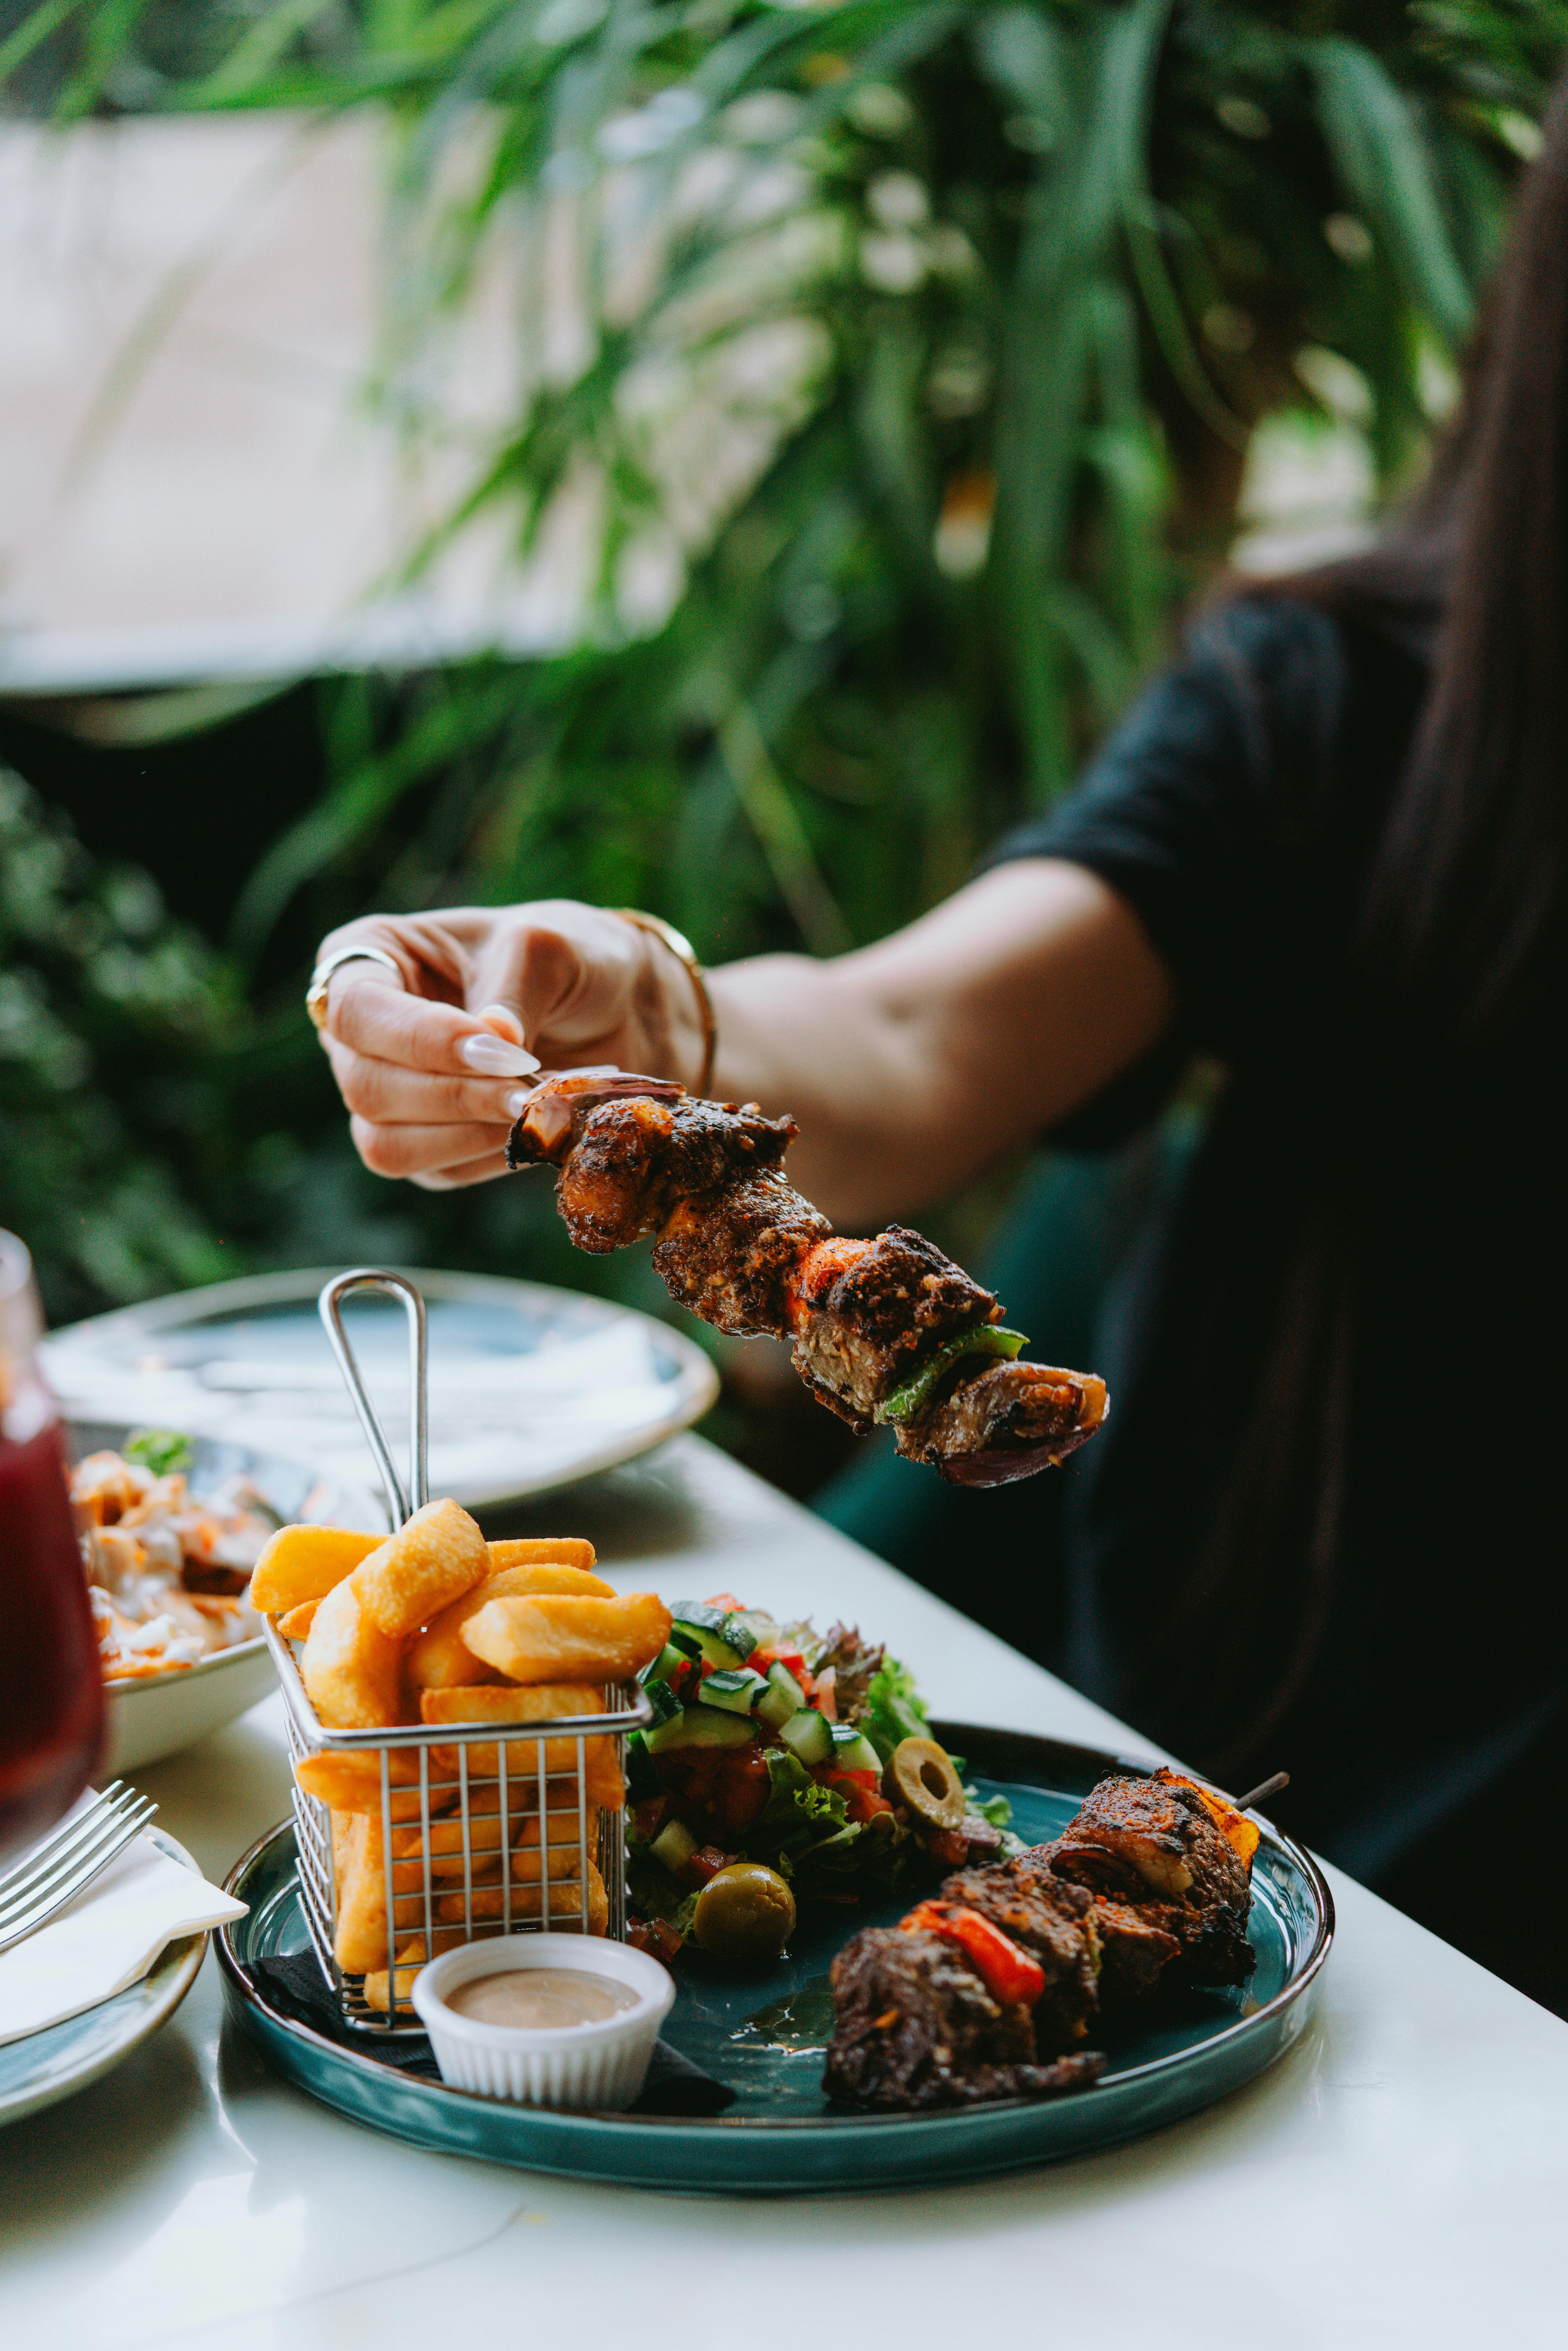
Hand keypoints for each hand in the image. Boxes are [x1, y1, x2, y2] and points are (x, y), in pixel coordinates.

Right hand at [313, 903, 704, 1189]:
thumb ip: (513, 991)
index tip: (503, 1049)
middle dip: (454, 1095)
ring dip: (469, 1134)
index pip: (356, 1012)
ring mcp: (387, 1095)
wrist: (617, 1009)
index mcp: (371, 958)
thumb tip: (493, 1041)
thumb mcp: (546, 949)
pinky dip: (491, 1155)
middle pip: (367, 1088)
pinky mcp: (425, 1145)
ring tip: (534, 1107)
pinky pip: (437, 1173)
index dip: (422, 1039)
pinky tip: (535, 1127)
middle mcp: (362, 1033)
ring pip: (388, 1146)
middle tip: (528, 1087)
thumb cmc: (570, 958)